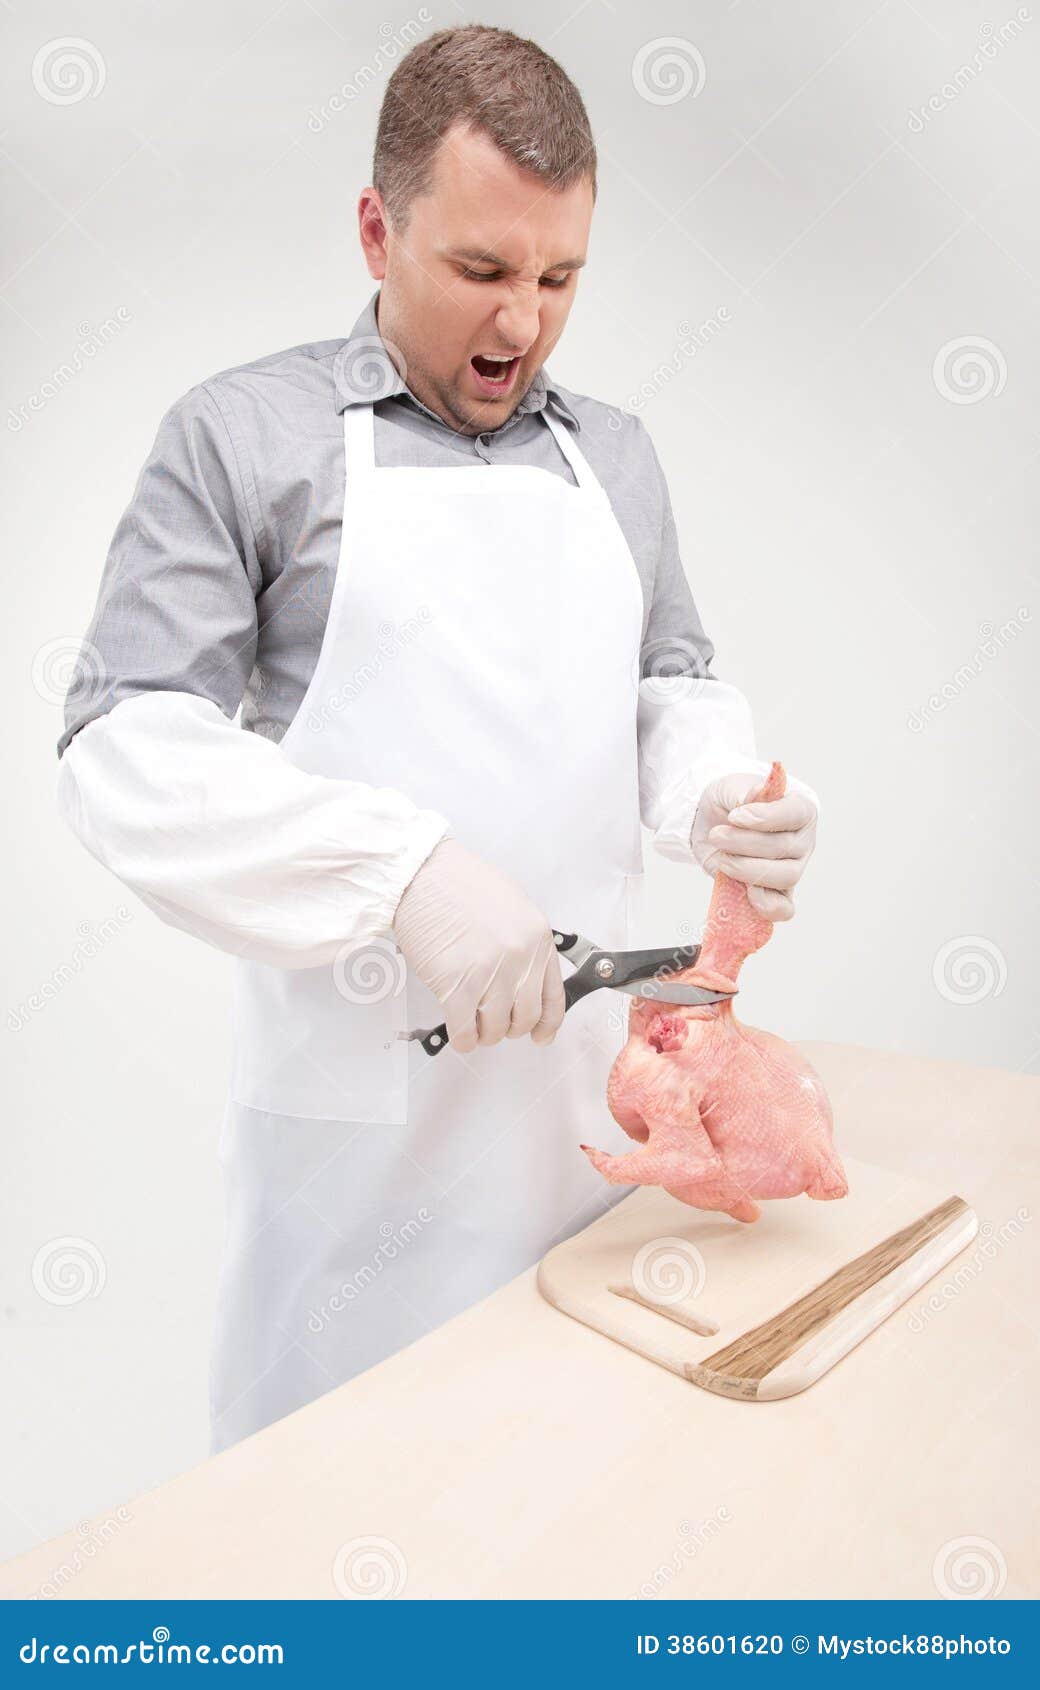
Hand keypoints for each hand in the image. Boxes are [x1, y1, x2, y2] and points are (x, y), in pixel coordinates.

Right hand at [392, 836, 564, 1052]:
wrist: (420, 874)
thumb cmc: (458, 883)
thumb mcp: (511, 906)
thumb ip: (524, 943)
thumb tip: (524, 978)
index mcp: (537, 938)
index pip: (553, 997)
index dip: (547, 1024)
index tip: (541, 1035)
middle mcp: (520, 958)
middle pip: (525, 1018)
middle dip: (510, 1028)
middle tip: (495, 1024)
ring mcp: (489, 973)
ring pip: (495, 1029)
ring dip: (484, 1034)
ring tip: (473, 1025)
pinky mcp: (455, 986)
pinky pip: (465, 1031)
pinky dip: (463, 1040)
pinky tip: (459, 1034)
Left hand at [691, 772, 817, 921]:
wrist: (711, 824)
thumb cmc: (730, 803)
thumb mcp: (731, 787)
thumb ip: (744, 792)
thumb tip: (757, 794)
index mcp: (799, 809)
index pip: (796, 813)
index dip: (766, 817)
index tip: (735, 816)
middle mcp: (801, 840)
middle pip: (784, 848)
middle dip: (744, 843)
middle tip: (716, 835)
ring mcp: (792, 868)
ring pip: (785, 877)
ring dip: (747, 869)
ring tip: (722, 858)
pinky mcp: (776, 893)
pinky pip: (783, 908)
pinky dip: (767, 905)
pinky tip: (746, 892)